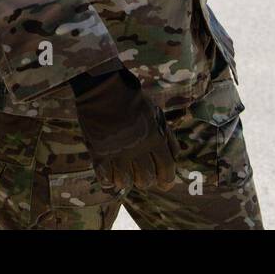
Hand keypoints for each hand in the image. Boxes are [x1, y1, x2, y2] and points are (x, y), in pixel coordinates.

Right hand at [70, 64, 178, 190]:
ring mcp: (117, 152)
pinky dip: (109, 180)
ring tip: (125, 176)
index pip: (166, 168)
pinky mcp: (99, 153)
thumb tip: (175, 156)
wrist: (104, 88)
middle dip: (146, 181)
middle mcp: (138, 148)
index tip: (165, 184)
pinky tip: (110, 176)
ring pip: (125, 181)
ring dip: (126, 181)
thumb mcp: (156, 113)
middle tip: (142, 177)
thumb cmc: (132, 99)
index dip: (167, 180)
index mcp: (154, 137)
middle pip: (146, 178)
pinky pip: (105, 177)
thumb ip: (167, 136)